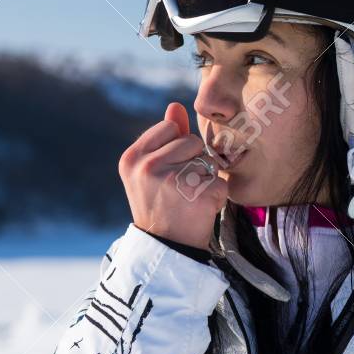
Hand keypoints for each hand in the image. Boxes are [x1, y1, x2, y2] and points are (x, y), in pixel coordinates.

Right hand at [119, 102, 227, 249]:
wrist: (167, 248)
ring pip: (208, 160)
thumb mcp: (151, 169)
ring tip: (189, 199)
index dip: (176, 148)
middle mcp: (148, 167)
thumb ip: (164, 136)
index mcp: (132, 158)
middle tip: (179, 189)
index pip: (170, 128)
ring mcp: (173, 181)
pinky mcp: (198, 196)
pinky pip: (221, 181)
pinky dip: (217, 195)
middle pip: (192, 141)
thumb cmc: (160, 204)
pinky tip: (200, 210)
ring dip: (206, 178)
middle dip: (193, 162)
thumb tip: (175, 105)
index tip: (166, 172)